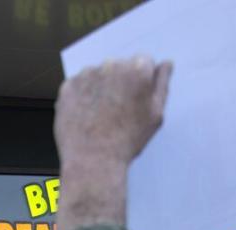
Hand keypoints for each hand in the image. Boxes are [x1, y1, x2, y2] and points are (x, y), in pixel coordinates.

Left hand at [54, 58, 171, 229]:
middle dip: (121, 81)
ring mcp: (87, 74)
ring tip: (101, 115)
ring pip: (97, 75)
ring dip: (101, 88)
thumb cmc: (128, 141)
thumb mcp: (155, 115)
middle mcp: (112, 64)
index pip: (144, 62)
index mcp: (138, 69)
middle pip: (119, 66)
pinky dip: (82, 96)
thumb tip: (166, 64)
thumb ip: (161, 85)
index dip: (142, 81)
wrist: (93, 161)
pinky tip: (87, 116)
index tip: (137, 99)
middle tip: (118, 110)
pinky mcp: (68, 86)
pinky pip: (78, 86)